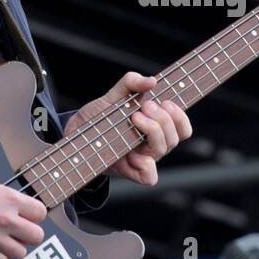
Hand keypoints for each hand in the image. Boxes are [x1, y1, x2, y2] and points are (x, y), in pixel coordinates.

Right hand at [0, 169, 47, 258]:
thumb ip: (6, 199)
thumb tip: (14, 207)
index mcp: (10, 199)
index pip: (40, 213)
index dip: (35, 217)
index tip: (29, 218)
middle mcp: (6, 219)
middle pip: (36, 236)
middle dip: (29, 235)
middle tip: (19, 233)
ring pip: (21, 253)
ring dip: (14, 249)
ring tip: (5, 242)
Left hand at [64, 72, 192, 185]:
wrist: (76, 132)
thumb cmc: (100, 116)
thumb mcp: (114, 95)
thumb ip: (131, 83)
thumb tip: (151, 81)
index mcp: (156, 128)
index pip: (182, 128)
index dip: (180, 117)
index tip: (166, 101)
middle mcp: (152, 145)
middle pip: (174, 138)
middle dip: (163, 119)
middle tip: (145, 105)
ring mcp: (142, 158)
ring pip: (162, 151)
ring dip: (153, 131)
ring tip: (134, 117)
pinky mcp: (128, 170)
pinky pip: (148, 177)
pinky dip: (146, 166)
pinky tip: (133, 155)